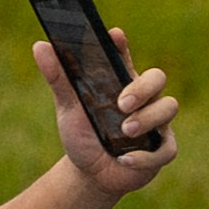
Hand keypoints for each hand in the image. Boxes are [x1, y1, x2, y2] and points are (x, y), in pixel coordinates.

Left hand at [39, 43, 179, 193]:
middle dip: (143, 88)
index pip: (124, 57)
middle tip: (122, 103)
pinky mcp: (162, 149)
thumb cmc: (83, 134)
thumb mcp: (69, 108)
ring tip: (124, 131)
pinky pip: (166, 149)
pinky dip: (145, 156)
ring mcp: (157, 123)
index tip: (113, 35)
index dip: (122, 46)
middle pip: (158, 77)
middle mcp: (144, 99)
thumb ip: (59, 78)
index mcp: (121, 83)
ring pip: (168, 108)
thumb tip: (40, 46)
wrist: (90, 173)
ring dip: (146, 119)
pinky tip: (125, 160)